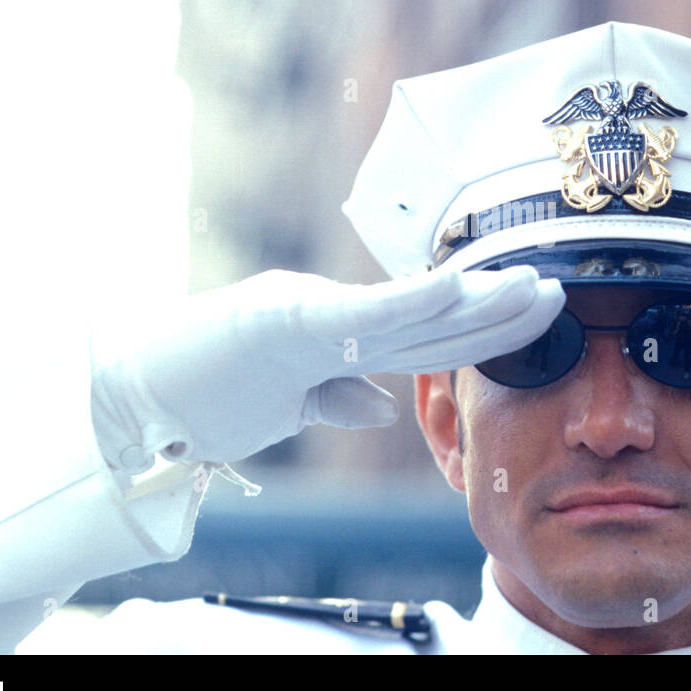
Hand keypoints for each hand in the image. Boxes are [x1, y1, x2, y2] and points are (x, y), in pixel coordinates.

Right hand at [90, 266, 564, 467]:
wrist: (130, 394)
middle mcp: (332, 316)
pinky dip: (412, 300)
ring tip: (534, 287)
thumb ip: (333, 394)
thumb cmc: (203, 394)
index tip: (536, 317)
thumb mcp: (283, 403)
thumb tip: (378, 404)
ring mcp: (310, 315)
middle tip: (560, 289)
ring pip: (412, 310)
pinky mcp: (283, 321)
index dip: (484, 327)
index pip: (425, 336)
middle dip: (500, 308)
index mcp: (336, 337)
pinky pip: (361, 314)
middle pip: (433, 318)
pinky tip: (458, 286)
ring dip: (479, 300)